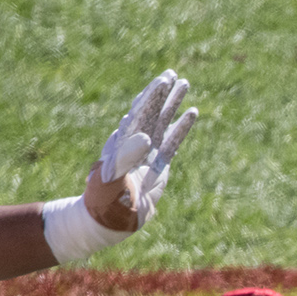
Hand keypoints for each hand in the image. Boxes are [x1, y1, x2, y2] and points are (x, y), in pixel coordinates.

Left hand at [85, 69, 198, 230]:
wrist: (107, 220)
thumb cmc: (104, 201)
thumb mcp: (113, 180)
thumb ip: (125, 159)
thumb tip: (145, 138)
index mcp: (122, 143)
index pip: (139, 113)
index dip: (152, 97)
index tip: (163, 81)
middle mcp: (134, 144)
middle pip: (151, 111)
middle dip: (162, 93)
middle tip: (173, 75)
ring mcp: (147, 154)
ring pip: (163, 122)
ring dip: (173, 104)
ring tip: (185, 84)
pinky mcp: (158, 166)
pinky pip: (173, 142)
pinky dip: (182, 127)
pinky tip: (192, 113)